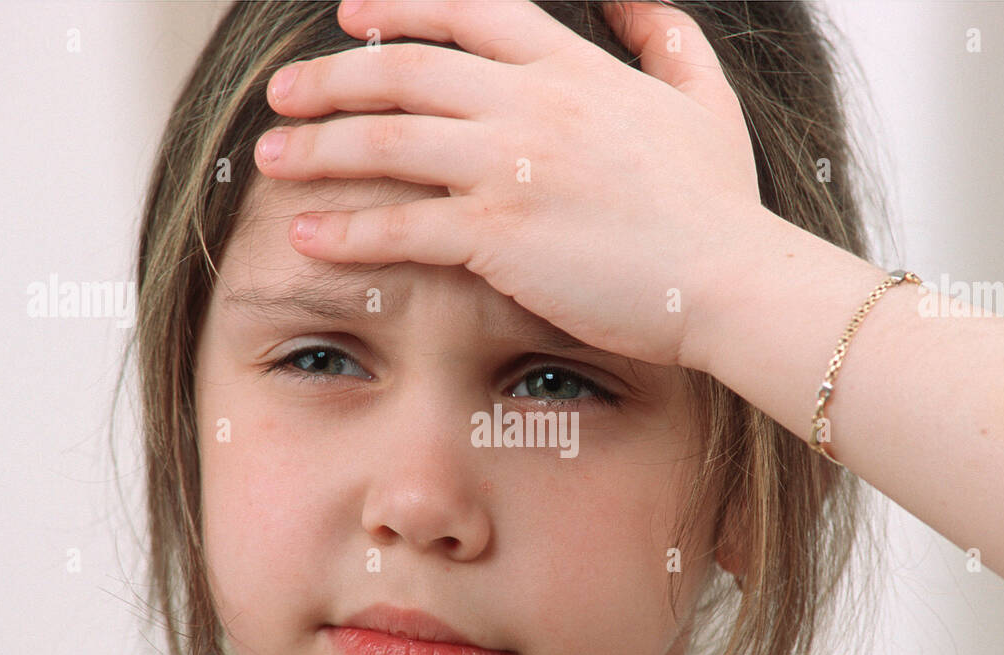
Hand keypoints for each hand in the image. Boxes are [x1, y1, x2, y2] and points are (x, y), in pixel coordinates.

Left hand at [256, 0, 773, 371]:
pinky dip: (347, 229)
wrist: (734, 277)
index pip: (466, 12)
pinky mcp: (500, 234)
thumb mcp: (703, 97)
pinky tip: (307, 235)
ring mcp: (512, 165)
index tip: (350, 15)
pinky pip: (402, 224)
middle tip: (282, 93)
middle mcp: (532, 102)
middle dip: (331, 77)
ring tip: (269, 157)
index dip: (399, 7)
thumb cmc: (720, 202)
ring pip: (388, 138)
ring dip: (318, 146)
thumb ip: (666, 37)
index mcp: (574, 67)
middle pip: (405, 68)